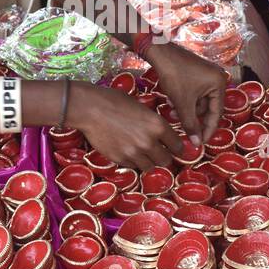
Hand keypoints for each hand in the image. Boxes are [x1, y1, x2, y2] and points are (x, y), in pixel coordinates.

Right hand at [67, 83, 183, 169]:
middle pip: (166, 161)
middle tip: (158, 152)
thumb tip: (161, 133)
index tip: (174, 148)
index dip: (177, 147)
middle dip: (163, 157)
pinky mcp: (120, 159)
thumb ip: (153, 122)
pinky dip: (132, 161)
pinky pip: (132, 166)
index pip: (177, 146)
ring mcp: (134, 153)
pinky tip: (126, 150)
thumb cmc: (114, 101)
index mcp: (157, 126)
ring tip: (141, 153)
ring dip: (147, 161)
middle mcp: (149, 142)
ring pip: (149, 167)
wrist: (90, 109)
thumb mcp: (141, 107)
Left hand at [143, 41, 227, 144]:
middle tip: (182, 126)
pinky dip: (184, 98)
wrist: (160, 52)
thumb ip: (190, 124)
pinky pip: (194, 91)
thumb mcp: (183, 103)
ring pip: (198, 100)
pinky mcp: (197, 72)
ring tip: (172, 111)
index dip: (208, 129)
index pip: (216, 113)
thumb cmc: (174, 75)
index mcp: (219, 84)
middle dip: (192, 117)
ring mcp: (207, 74)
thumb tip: (197, 143)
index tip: (200, 142)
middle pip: (207, 107)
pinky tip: (172, 100)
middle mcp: (217, 78)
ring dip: (186, 109)